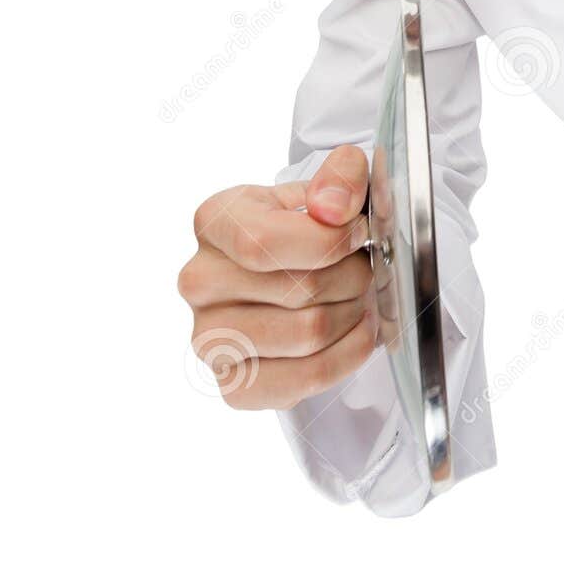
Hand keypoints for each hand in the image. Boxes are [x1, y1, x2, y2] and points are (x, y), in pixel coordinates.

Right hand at [179, 144, 377, 409]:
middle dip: (352, 278)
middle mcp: (199, 281)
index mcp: (214, 222)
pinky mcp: (233, 384)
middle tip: (364, 270)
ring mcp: (208, 338)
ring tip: (358, 299)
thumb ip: (340, 179)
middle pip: (298, 290)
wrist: (300, 275)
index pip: (263, 243)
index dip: (329, 242)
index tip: (359, 234)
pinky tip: (354, 334)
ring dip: (353, 315)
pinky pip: (305, 378)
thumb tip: (333, 208)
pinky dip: (347, 356)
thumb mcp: (329, 189)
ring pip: (308, 335)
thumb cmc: (311, 229)